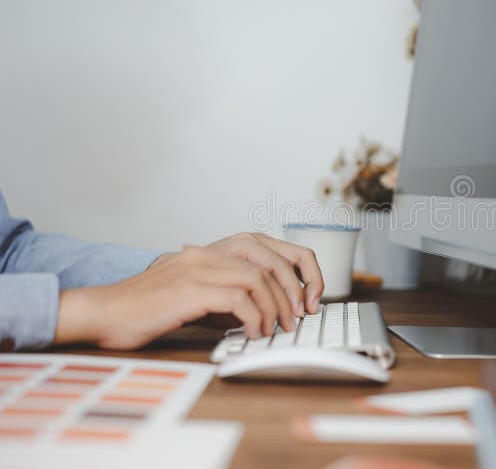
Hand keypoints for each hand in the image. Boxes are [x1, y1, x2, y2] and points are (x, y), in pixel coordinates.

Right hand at [151, 232, 323, 316]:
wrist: (102, 312)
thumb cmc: (145, 309)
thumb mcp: (193, 294)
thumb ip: (226, 295)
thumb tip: (263, 311)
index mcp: (212, 250)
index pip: (271, 247)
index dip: (299, 271)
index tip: (307, 298)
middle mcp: (208, 252)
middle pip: (273, 261)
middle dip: (294, 291)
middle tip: (297, 318)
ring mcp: (199, 268)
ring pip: (260, 279)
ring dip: (276, 308)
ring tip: (276, 329)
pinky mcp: (190, 289)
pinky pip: (240, 299)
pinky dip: (255, 318)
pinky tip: (254, 333)